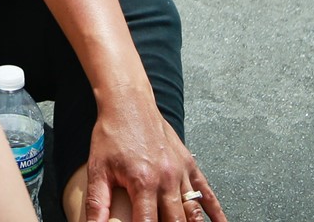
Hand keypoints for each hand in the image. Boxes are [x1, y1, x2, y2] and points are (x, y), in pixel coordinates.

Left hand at [80, 104, 225, 221]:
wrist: (128, 103)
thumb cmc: (111, 135)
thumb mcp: (98, 170)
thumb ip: (97, 204)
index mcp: (143, 182)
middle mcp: (166, 179)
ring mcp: (180, 172)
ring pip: (193, 211)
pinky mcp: (189, 164)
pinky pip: (207, 193)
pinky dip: (216, 212)